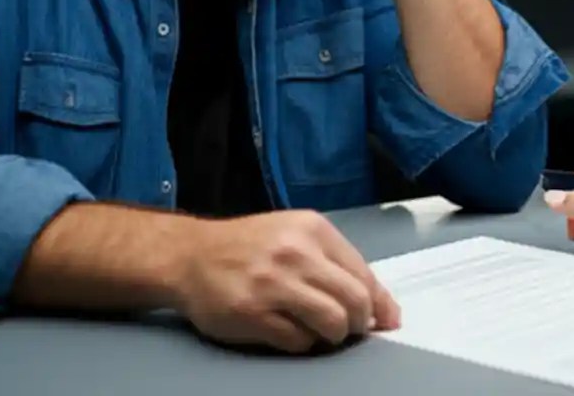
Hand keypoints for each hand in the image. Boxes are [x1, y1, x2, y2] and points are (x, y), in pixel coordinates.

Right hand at [170, 210, 400, 352]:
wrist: (190, 255)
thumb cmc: (249, 247)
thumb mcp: (296, 237)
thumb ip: (336, 264)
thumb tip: (382, 308)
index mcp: (313, 229)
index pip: (364, 274)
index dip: (379, 304)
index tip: (384, 321)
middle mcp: (296, 253)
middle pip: (354, 300)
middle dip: (358, 323)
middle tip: (347, 329)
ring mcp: (273, 284)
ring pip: (332, 323)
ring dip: (333, 336)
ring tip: (321, 332)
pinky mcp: (252, 313)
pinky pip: (299, 341)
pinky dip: (303, 344)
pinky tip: (290, 332)